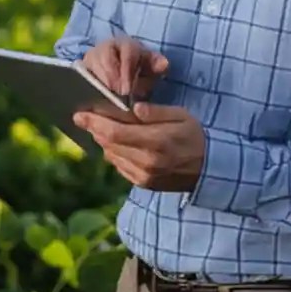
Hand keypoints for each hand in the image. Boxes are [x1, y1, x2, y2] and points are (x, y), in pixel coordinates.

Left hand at [72, 102, 204, 191]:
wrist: (210, 168)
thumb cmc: (194, 136)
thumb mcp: (181, 116)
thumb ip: (156, 112)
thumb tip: (133, 108)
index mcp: (157, 142)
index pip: (116, 132)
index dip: (95, 122)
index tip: (80, 114)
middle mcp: (147, 162)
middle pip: (109, 144)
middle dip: (95, 129)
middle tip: (84, 117)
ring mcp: (144, 176)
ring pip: (112, 156)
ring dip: (103, 141)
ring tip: (100, 127)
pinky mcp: (143, 183)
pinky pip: (120, 166)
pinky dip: (114, 153)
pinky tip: (116, 143)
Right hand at [82, 36, 169, 99]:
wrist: (125, 68)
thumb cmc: (140, 68)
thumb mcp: (151, 66)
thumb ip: (157, 65)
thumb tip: (163, 64)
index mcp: (125, 43)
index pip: (126, 53)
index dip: (126, 72)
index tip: (127, 90)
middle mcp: (105, 46)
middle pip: (104, 59)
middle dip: (109, 79)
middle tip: (115, 97)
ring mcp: (91, 56)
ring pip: (90, 67)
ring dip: (97, 84)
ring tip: (104, 101)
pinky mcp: (82, 68)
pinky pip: (80, 76)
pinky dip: (86, 88)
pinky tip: (92, 102)